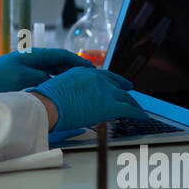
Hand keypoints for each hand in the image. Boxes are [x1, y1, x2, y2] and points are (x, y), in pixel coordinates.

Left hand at [0, 47, 92, 94]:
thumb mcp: (23, 79)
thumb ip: (43, 78)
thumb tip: (58, 82)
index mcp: (35, 55)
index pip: (63, 55)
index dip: (79, 62)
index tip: (93, 69)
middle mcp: (33, 59)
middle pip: (60, 62)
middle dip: (75, 69)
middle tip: (91, 79)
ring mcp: (27, 67)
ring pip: (53, 71)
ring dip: (66, 77)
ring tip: (80, 86)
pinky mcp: (22, 76)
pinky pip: (44, 78)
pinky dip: (54, 83)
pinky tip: (59, 92)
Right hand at [28, 67, 147, 132]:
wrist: (48, 106)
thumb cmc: (46, 101)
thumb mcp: (59, 87)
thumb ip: (71, 89)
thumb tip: (74, 98)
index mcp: (83, 71)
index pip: (103, 75)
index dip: (112, 80)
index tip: (117, 83)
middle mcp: (97, 78)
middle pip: (117, 84)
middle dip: (125, 89)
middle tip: (130, 92)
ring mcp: (105, 91)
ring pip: (126, 97)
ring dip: (134, 104)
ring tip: (138, 109)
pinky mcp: (111, 105)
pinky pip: (130, 109)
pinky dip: (138, 113)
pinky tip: (143, 117)